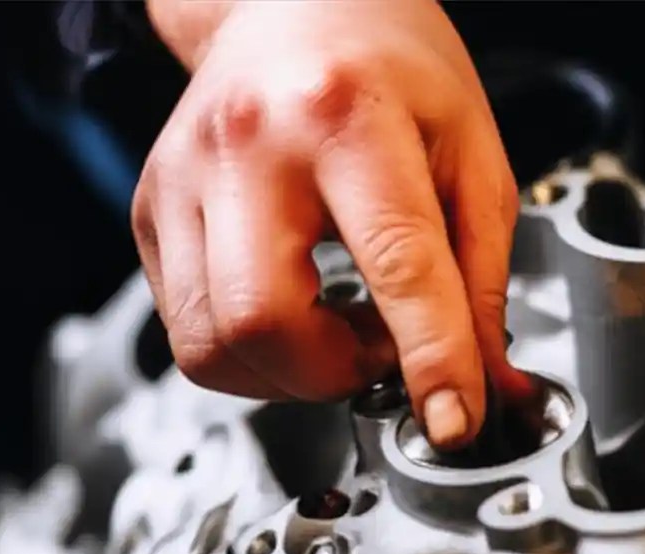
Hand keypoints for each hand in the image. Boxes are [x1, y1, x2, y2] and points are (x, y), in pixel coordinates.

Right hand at [134, 0, 531, 447]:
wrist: (292, 2)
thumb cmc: (389, 64)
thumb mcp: (469, 152)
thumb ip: (483, 275)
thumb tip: (492, 382)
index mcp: (345, 115)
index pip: (395, 263)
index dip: (432, 360)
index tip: (454, 421)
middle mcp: (246, 144)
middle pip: (262, 322)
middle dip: (333, 374)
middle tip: (381, 348)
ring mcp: (183, 177)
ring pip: (209, 344)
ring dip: (289, 373)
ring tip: (340, 327)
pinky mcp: (153, 209)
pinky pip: (185, 328)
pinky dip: (249, 351)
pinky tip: (295, 310)